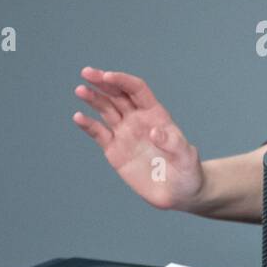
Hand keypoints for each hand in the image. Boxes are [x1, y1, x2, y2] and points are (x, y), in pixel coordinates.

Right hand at [72, 67, 204, 210]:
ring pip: (106, 110)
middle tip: (87, 73)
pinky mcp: (115, 150)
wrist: (178, 192)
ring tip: (80, 90)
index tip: (107, 76)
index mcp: (156, 114)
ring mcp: (125, 134)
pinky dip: (88, 125)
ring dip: (93, 99)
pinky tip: (78, 117)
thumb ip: (173, 143)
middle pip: (117, 95)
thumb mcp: (186, 156)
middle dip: (102, 82)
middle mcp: (138, 120)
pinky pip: (99, 134)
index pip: (137, 90)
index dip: (122, 81)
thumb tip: (154, 131)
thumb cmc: (188, 171)